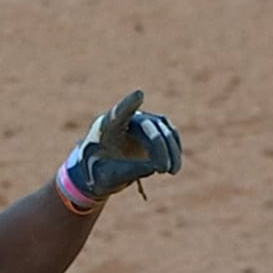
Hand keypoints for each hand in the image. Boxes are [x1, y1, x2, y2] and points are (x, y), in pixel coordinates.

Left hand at [57, 90, 181, 206]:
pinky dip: (174, 149)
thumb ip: (126, 172)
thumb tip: (153, 167)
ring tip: (172, 171)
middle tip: (163, 170)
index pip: (118, 113)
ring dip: (171, 149)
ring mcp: (141, 122)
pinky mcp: (154, 129)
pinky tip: (174, 166)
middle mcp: (125, 120)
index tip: (139, 95)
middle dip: (158, 146)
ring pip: (162, 129)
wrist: (101, 169)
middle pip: (147, 126)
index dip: (129, 103)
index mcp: (104, 128)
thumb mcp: (106, 178)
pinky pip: (169, 134)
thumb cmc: (97, 172)